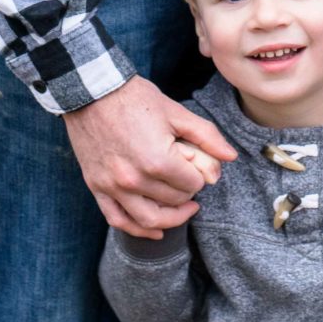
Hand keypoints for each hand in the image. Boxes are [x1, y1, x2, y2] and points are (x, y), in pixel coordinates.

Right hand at [65, 75, 236, 238]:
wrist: (91, 90)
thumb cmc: (135, 98)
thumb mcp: (175, 111)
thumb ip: (206, 135)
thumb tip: (230, 156)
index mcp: (157, 160)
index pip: (192, 184)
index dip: (199, 176)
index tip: (197, 166)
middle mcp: (134, 179)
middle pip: (174, 200)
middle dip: (187, 191)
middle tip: (189, 179)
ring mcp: (113, 186)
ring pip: (149, 220)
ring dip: (171, 219)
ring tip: (183, 209)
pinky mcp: (97, 187)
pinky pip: (118, 220)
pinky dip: (138, 231)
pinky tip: (155, 231)